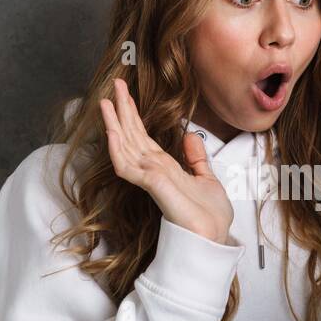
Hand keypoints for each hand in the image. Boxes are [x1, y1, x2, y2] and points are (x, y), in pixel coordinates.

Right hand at [99, 77, 234, 243]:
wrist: (214, 236)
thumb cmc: (210, 216)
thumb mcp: (207, 178)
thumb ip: (196, 158)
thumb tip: (191, 135)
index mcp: (164, 167)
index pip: (143, 136)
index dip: (133, 115)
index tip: (126, 95)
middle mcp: (154, 170)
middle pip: (132, 135)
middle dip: (122, 110)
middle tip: (115, 84)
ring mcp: (151, 178)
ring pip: (126, 146)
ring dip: (114, 124)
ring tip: (105, 102)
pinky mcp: (153, 186)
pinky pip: (129, 166)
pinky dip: (119, 149)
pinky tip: (112, 132)